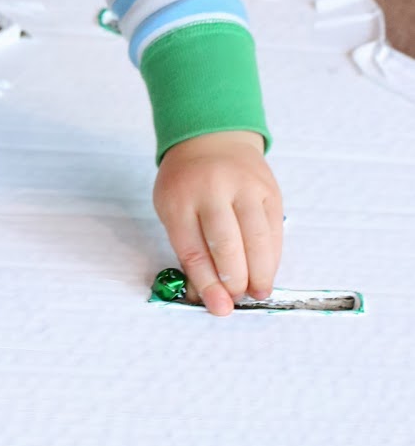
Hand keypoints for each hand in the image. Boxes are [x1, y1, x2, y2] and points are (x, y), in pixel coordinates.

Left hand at [153, 131, 282, 316]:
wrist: (212, 139)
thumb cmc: (186, 183)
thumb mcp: (172, 209)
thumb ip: (188, 249)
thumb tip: (207, 294)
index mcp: (179, 199)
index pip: (194, 250)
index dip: (207, 283)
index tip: (217, 306)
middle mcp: (213, 190)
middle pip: (228, 245)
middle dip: (235, 280)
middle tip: (237, 299)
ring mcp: (245, 187)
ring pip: (257, 238)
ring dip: (260, 272)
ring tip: (258, 292)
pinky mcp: (270, 190)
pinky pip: (274, 229)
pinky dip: (273, 256)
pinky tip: (268, 271)